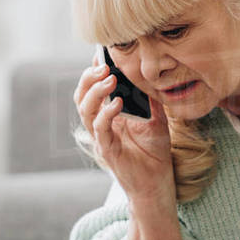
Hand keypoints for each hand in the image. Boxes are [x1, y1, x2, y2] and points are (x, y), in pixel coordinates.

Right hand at [74, 58, 175, 203]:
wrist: (157, 184)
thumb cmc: (155, 154)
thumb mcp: (157, 120)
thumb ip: (150, 100)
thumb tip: (150, 76)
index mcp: (109, 116)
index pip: (93, 90)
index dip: (93, 72)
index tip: (101, 54)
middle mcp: (101, 125)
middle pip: (82, 97)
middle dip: (89, 78)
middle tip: (103, 65)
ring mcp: (102, 138)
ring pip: (85, 110)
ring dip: (95, 91)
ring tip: (110, 77)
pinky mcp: (107, 151)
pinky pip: (100, 129)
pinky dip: (106, 114)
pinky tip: (117, 103)